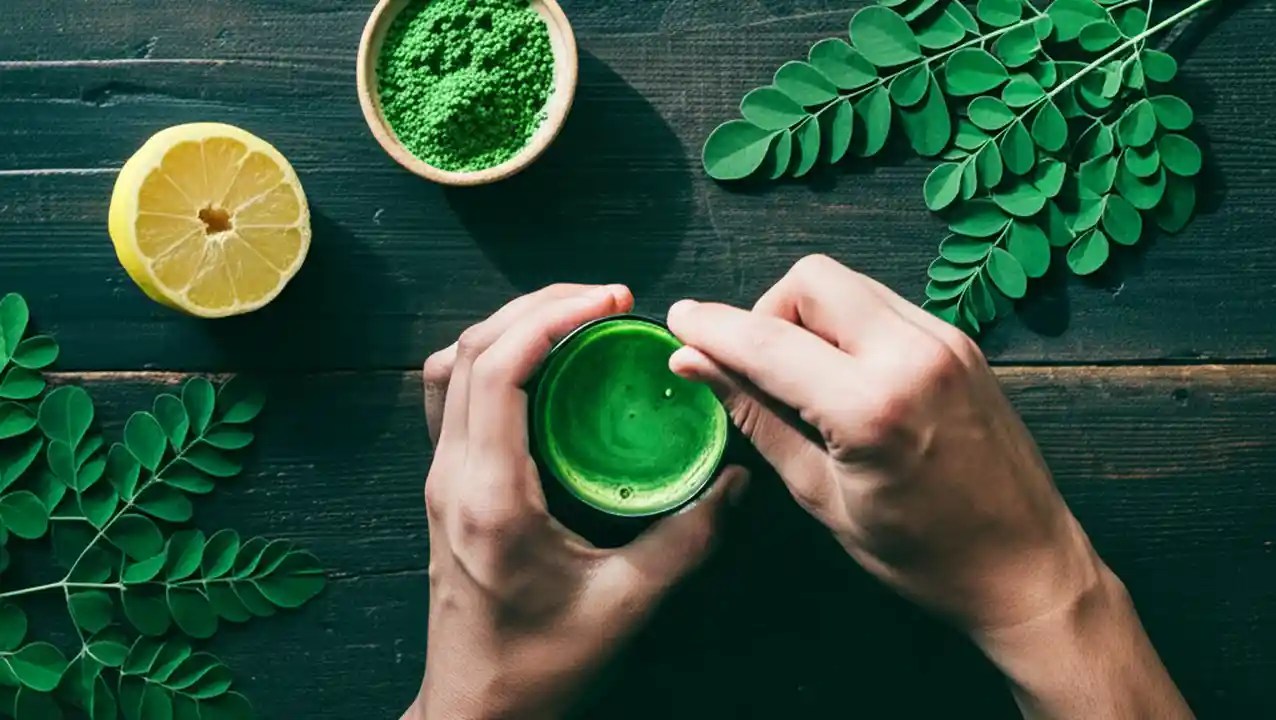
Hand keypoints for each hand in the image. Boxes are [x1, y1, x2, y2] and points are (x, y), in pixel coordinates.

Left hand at [408, 284, 747, 719]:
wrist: (476, 711)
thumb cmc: (540, 667)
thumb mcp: (625, 606)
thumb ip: (687, 541)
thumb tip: (736, 482)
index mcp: (488, 495)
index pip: (498, 369)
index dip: (551, 317)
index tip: (612, 300)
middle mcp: (450, 476)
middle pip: (469, 351)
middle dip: (537, 308)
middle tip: (606, 299)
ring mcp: (438, 480)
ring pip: (450, 369)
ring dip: (507, 328)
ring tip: (573, 319)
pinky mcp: (443, 489)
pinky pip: (453, 399)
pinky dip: (492, 362)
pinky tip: (542, 370)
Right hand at [666, 256, 1189, 718]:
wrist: (1027, 568)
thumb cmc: (921, 556)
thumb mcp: (822, 494)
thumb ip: (756, 417)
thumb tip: (694, 364)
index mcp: (872, 406)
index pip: (768, 340)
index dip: (712, 327)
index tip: (677, 322)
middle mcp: (913, 354)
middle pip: (811, 279)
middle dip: (768, 311)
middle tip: (758, 369)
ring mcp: (946, 341)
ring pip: (849, 284)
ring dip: (808, 315)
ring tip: (803, 381)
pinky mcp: (962, 343)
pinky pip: (884, 305)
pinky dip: (848, 325)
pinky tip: (845, 379)